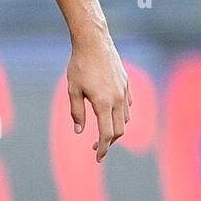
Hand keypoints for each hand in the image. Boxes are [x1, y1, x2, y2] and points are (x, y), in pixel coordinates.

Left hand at [67, 30, 130, 162]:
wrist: (94, 42)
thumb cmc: (79, 65)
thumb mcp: (72, 90)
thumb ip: (77, 112)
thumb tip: (80, 131)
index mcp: (103, 103)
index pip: (106, 135)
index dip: (103, 149)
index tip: (98, 158)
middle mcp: (117, 99)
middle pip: (119, 130)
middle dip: (110, 142)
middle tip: (96, 147)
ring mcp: (124, 90)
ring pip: (125, 118)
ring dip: (116, 128)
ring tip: (102, 130)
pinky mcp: (127, 83)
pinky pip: (128, 104)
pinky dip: (121, 114)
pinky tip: (111, 112)